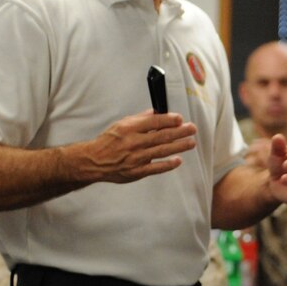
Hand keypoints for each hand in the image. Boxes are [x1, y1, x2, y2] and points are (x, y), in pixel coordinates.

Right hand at [63, 112, 197, 184]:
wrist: (94, 161)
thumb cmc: (109, 141)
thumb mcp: (121, 124)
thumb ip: (140, 119)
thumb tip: (159, 113)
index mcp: (128, 128)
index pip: (153, 122)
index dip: (168, 120)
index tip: (180, 119)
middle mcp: (132, 142)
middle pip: (161, 136)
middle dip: (179, 132)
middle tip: (192, 129)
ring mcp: (135, 158)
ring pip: (161, 151)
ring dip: (178, 146)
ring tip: (191, 142)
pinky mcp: (136, 172)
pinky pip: (155, 168)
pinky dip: (168, 164)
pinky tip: (178, 160)